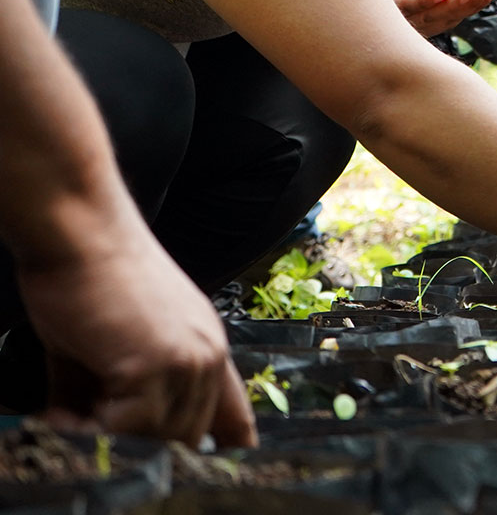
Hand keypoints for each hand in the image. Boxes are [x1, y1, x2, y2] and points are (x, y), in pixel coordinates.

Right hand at [17, 218, 254, 446]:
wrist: (81, 234)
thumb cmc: (90, 280)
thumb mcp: (114, 346)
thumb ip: (120, 393)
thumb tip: (96, 438)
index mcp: (207, 347)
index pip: (234, 415)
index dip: (223, 447)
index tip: (209, 464)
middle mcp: (209, 355)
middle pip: (185, 438)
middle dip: (134, 444)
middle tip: (80, 428)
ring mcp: (190, 360)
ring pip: (156, 438)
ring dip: (107, 438)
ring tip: (64, 415)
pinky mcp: (158, 364)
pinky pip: (126, 428)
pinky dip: (87, 430)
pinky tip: (59, 412)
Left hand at [369, 0, 496, 37]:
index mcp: (419, 19)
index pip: (451, 13)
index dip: (473, 2)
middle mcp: (408, 26)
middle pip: (444, 17)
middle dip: (468, 4)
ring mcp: (394, 20)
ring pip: (428, 15)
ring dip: (452, 3)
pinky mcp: (379, 9)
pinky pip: (403, 7)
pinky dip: (422, 2)